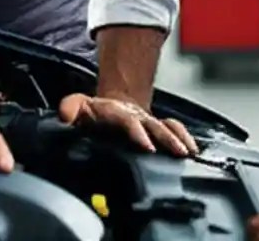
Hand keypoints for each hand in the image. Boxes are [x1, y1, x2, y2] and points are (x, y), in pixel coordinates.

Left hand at [58, 93, 198, 156]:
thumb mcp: (78, 106)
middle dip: (167, 138)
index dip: (138, 132)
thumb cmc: (93, 113)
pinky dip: (186, 138)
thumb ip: (70, 107)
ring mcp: (150, 122)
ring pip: (168, 127)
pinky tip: (194, 152)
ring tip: (189, 153)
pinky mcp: (158, 130)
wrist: (111, 107)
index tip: (147, 146)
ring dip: (179, 139)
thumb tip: (65, 116)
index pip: (128, 121)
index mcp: (117, 112)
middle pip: (155, 125)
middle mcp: (138, 116)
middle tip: (177, 151)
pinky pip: (176, 130)